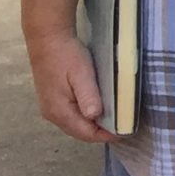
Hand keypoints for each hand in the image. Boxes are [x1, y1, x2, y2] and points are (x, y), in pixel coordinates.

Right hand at [27, 29, 117, 144]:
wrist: (48, 39)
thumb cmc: (67, 56)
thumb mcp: (82, 74)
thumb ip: (88, 96)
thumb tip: (95, 117)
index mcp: (59, 111)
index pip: (85, 133)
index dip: (106, 135)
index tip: (126, 132)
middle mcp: (52, 114)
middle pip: (80, 132)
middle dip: (101, 133)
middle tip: (124, 127)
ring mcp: (51, 108)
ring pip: (75, 125)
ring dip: (94, 126)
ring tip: (115, 120)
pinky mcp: (52, 100)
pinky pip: (72, 116)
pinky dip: (86, 117)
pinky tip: (99, 110)